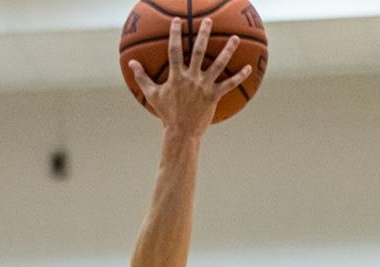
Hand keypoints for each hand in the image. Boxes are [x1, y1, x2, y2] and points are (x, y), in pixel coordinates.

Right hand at [127, 18, 252, 135]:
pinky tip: (249, 67)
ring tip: (236, 38)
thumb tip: (131, 63)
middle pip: (198, 51)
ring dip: (228, 50)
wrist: (181, 132)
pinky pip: (229, 84)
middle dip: (203, 34)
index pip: (174, 50)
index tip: (177, 21)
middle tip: (209, 21)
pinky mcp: (214, 96)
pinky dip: (240, 76)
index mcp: (176, 76)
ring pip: (218, 65)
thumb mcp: (152, 94)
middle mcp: (191, 78)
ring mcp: (203, 86)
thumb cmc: (166, 113)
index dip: (175, 34)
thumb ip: (142, 77)